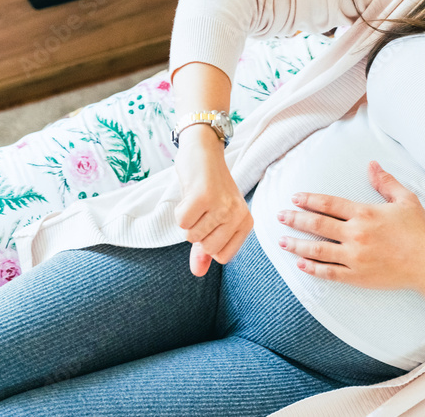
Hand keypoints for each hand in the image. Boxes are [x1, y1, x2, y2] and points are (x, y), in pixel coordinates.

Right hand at [173, 126, 252, 276]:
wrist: (204, 151)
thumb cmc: (209, 188)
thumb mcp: (212, 220)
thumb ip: (205, 249)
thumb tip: (198, 273)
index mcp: (246, 222)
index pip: (222, 257)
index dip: (208, 244)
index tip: (211, 222)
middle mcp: (237, 215)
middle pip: (207, 248)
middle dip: (196, 232)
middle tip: (202, 209)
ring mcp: (221, 206)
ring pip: (192, 236)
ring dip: (187, 219)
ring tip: (197, 200)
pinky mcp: (203, 197)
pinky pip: (181, 222)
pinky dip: (179, 210)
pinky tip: (189, 194)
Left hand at [276, 160, 424, 290]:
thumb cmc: (419, 231)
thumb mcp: (405, 199)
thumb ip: (385, 182)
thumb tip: (372, 165)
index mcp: (364, 214)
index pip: (328, 204)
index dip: (309, 200)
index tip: (295, 198)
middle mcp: (355, 235)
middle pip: (317, 225)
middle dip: (295, 219)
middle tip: (280, 216)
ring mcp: (354, 257)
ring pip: (318, 250)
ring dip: (297, 244)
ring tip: (282, 240)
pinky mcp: (357, 276)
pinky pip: (329, 273)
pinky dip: (312, 268)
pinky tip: (300, 264)